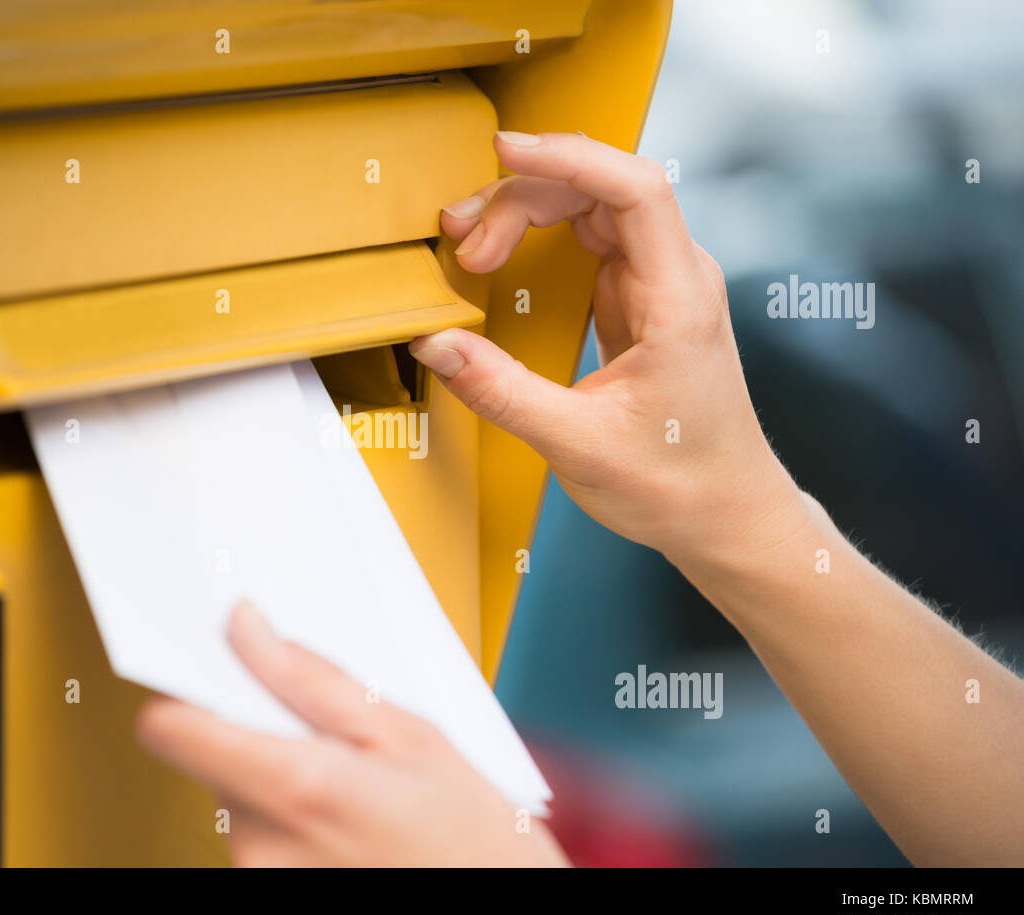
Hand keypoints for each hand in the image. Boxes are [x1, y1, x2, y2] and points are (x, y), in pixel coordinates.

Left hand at [136, 602, 568, 866]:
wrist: (504, 913)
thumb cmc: (476, 844)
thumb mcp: (412, 737)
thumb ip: (314, 680)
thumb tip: (247, 630)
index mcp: (295, 790)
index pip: (171, 729)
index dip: (184, 689)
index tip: (215, 667)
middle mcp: (262, 845)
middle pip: (211, 756)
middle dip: (260, 731)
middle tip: (332, 730)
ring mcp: (261, 879)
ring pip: (238, 795)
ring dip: (282, 777)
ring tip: (357, 784)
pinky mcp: (271, 899)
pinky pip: (259, 835)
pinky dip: (294, 818)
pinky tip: (350, 819)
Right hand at [411, 131, 807, 568]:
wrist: (726, 513)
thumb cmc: (679, 483)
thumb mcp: (579, 444)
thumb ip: (502, 392)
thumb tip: (437, 343)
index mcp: (678, 299)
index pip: (634, 189)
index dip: (570, 158)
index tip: (506, 151)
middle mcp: (675, 278)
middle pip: (599, 190)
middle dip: (523, 197)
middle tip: (462, 240)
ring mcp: (657, 286)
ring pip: (589, 210)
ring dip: (525, 213)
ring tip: (470, 247)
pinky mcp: (638, 302)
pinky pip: (586, 243)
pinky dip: (536, 241)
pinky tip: (500, 261)